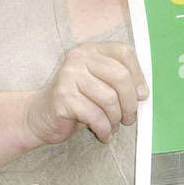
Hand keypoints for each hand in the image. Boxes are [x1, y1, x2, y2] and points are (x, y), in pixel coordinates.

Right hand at [25, 42, 148, 146]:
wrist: (41, 116)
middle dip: (130, 102)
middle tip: (129, 118)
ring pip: (109, 99)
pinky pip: (95, 116)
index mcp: (92, 50)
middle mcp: (79, 58)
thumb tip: (142, 93)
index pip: (124, 53)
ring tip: (113, 126)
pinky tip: (104, 134)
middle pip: (120, 76)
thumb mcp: (100, 85)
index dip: (138, 76)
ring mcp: (69, 76)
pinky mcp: (63, 98)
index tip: (141, 96)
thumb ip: (120, 82)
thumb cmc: (77, 101)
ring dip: (116, 118)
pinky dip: (105, 129)